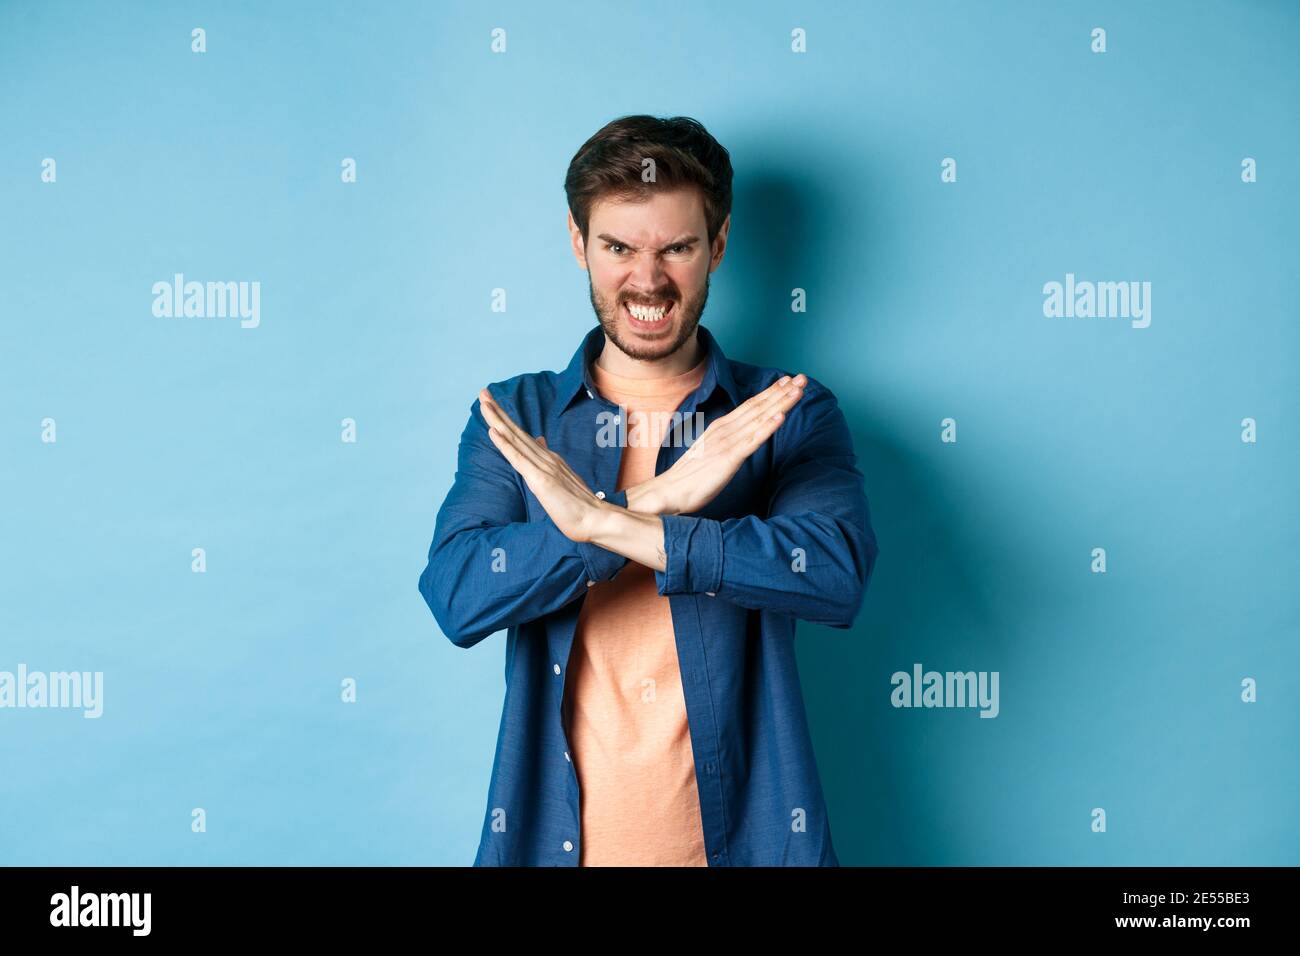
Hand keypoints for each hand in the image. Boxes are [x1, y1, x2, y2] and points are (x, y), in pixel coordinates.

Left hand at [478, 387, 606, 542]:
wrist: (596, 520)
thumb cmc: (579, 506)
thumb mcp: (561, 478)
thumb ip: (548, 459)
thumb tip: (539, 440)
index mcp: (549, 459)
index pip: (522, 436)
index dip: (505, 420)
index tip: (491, 404)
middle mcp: (546, 458)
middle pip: (516, 431)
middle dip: (497, 411)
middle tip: (482, 392)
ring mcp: (544, 467)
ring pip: (515, 440)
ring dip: (497, 420)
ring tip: (483, 403)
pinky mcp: (541, 480)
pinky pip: (519, 459)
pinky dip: (505, 444)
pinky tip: (493, 431)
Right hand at [625, 373, 806, 515]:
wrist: (670, 491)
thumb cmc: (690, 475)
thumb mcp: (711, 451)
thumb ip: (726, 441)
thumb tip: (740, 437)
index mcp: (721, 427)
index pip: (750, 405)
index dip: (771, 392)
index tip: (788, 381)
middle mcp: (726, 429)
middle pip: (759, 406)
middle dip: (782, 391)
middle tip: (803, 377)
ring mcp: (728, 442)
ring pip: (760, 418)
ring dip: (781, 402)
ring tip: (798, 389)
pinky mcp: (730, 458)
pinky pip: (753, 440)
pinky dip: (768, 426)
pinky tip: (781, 415)